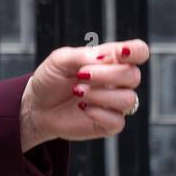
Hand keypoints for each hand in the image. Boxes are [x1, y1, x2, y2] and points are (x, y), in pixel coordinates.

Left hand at [20, 39, 150, 148]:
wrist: (37, 105)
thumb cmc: (51, 79)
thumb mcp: (59, 60)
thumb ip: (82, 55)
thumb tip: (104, 59)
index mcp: (110, 60)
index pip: (138, 52)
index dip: (136, 51)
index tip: (120, 53)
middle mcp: (117, 81)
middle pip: (133, 76)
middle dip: (107, 74)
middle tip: (81, 75)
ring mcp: (114, 104)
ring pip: (128, 99)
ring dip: (101, 95)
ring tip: (77, 92)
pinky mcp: (108, 125)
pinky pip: (118, 121)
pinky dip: (99, 113)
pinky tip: (82, 108)